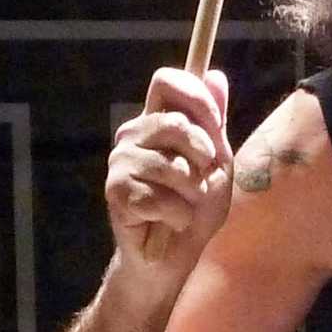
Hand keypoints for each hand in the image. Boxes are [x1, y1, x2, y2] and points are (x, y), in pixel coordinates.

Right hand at [104, 67, 232, 284]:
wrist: (173, 256)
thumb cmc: (194, 208)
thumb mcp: (215, 162)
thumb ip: (213, 123)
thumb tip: (216, 75)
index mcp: (156, 121)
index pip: (166, 82)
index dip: (195, 97)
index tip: (215, 124)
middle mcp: (133, 135)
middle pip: (175, 123)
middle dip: (204, 155)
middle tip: (204, 180)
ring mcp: (121, 162)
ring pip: (173, 167)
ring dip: (195, 194)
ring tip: (188, 206)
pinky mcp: (116, 192)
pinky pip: (161, 198)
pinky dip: (179, 216)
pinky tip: (172, 222)